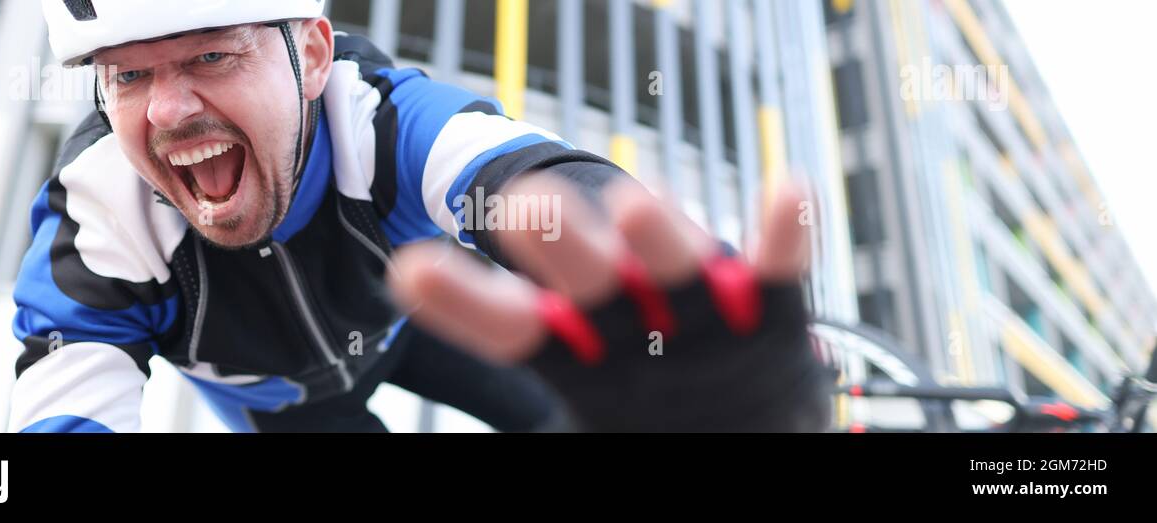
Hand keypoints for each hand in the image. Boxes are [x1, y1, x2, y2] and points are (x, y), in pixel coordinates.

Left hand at [387, 174, 829, 431]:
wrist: (743, 430)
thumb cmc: (651, 424)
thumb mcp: (575, 437)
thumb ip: (520, 419)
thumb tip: (431, 459)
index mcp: (576, 351)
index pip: (510, 326)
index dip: (464, 303)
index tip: (412, 271)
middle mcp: (629, 318)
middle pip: (587, 280)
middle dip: (558, 245)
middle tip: (521, 208)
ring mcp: (697, 311)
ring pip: (675, 266)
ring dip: (658, 236)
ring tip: (637, 204)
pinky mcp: (766, 312)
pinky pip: (778, 274)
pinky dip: (784, 237)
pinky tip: (785, 194)